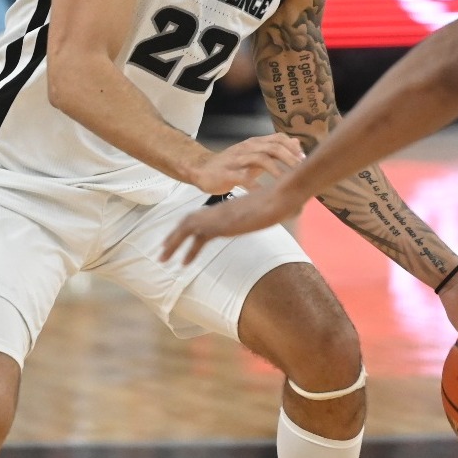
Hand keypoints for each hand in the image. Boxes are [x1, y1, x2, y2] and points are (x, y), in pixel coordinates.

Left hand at [161, 181, 305, 264]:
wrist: (284, 195)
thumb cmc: (285, 200)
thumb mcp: (277, 208)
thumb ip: (278, 210)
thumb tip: (295, 210)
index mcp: (229, 207)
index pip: (204, 218)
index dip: (191, 228)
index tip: (183, 240)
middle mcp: (220, 210)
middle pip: (189, 221)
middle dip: (174, 237)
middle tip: (163, 251)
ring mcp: (219, 215)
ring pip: (186, 228)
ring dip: (172, 243)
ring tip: (162, 258)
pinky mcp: (221, 224)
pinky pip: (195, 236)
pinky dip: (184, 247)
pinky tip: (181, 262)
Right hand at [184, 133, 303, 196]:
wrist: (201, 169)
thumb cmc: (232, 164)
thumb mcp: (254, 154)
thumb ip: (274, 149)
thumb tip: (297, 144)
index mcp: (255, 143)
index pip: (278, 138)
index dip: (293, 148)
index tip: (305, 160)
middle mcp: (247, 148)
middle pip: (272, 147)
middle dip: (289, 158)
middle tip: (301, 171)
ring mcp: (237, 159)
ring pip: (260, 158)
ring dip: (276, 169)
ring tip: (286, 181)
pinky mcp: (227, 173)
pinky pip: (243, 177)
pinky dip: (255, 185)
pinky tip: (264, 193)